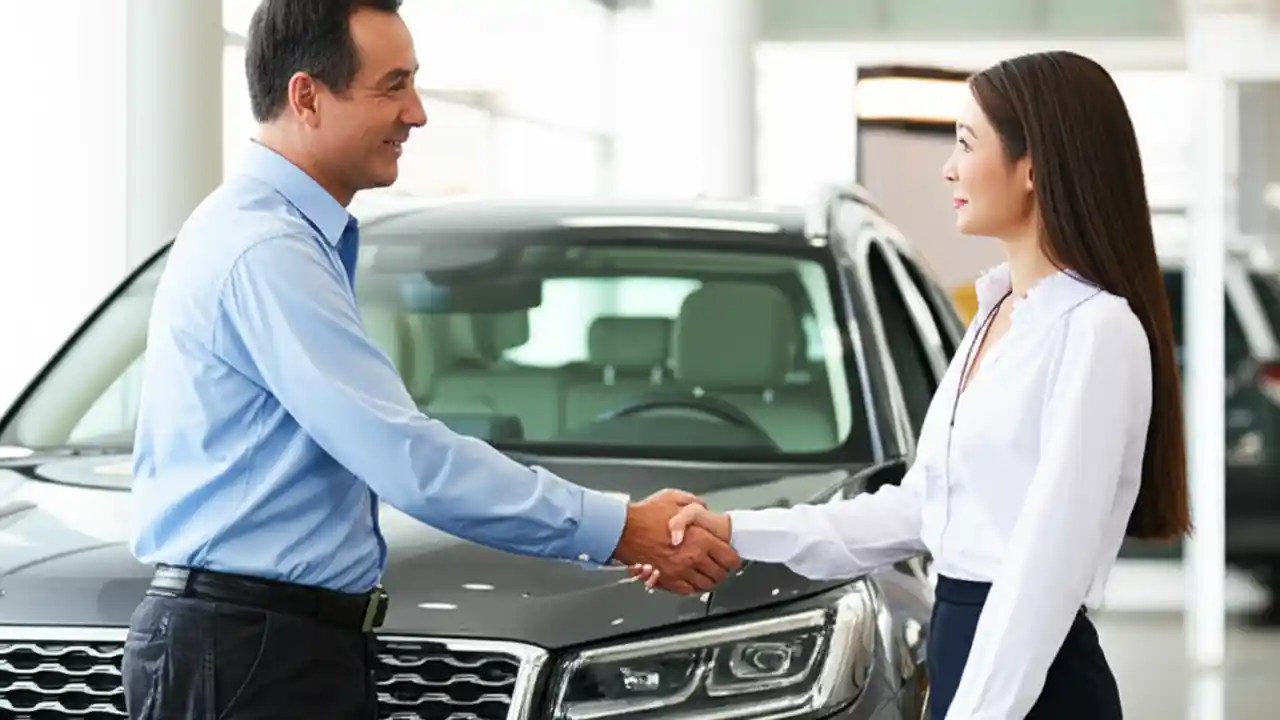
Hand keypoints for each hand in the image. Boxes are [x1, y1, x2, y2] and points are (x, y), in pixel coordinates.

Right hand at [612, 489, 740, 594]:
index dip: (733, 558)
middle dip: (722, 570)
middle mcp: (693, 557)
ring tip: (707, 574)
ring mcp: (680, 571)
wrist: (623, 530)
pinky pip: (688, 590)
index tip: (731, 558)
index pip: (730, 557)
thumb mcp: (674, 498)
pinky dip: (692, 587)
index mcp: (700, 538)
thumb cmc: (645, 515)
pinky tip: (691, 579)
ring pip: (706, 585)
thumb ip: (694, 504)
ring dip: (709, 580)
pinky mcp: (667, 580)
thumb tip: (704, 508)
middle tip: (721, 567)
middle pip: (720, 574)